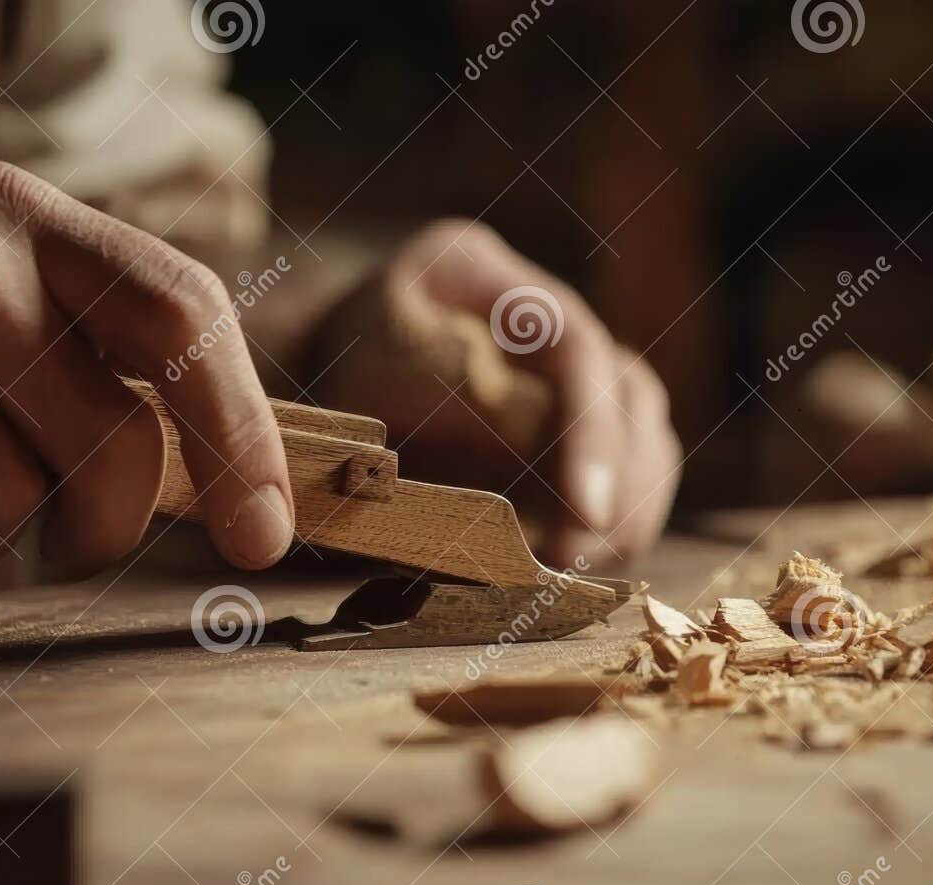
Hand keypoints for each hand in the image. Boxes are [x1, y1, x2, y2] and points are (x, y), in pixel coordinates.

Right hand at [0, 158, 293, 578]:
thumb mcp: (3, 288)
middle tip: (62, 533)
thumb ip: (104, 360)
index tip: (261, 535)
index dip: (240, 436)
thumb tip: (230, 487)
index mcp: (45, 225)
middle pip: (118, 445)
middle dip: (100, 525)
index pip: (185, 317)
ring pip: (14, 504)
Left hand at [307, 220, 678, 567]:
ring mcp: (555, 370)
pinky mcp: (559, 427)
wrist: (291, 399)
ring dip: (632, 505)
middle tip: (582, 553)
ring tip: (586, 564)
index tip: (586, 508)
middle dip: (624, 480)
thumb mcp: (361, 373)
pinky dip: (615, 519)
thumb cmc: (315, 384)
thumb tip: (534, 426)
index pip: (573, 342)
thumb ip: (443, 385)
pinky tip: (584, 560)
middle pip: (628, 390)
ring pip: (640, 432)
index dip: (591, 429)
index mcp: (478, 273)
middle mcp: (531, 313)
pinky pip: (618, 471)